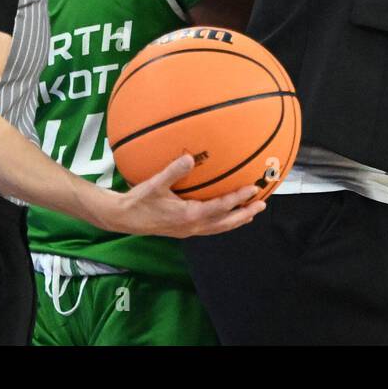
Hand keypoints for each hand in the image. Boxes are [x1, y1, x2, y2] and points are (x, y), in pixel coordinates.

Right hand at [100, 154, 266, 236]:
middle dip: (245, 213)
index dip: (238, 199)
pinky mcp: (185, 230)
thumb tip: (190, 157)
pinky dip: (224, 222)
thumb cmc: (139, 200)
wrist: (124, 219)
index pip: (220, 207)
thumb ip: (174, 170)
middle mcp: (193, 226)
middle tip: (262, 204)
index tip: (253, 189)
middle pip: (226, 223)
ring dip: (237, 220)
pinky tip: (226, 215)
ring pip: (219, 228)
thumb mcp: (155, 184)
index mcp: (188, 216)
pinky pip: (211, 227)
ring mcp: (189, 231)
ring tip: (251, 212)